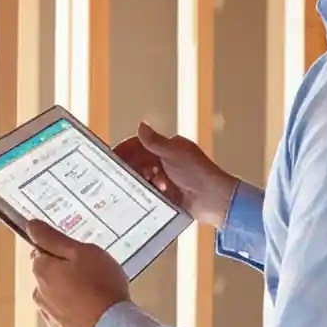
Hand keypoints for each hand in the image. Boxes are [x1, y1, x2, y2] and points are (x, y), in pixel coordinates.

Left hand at [27, 219, 129, 326]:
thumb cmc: (100, 286)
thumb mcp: (81, 251)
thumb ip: (53, 238)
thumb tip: (31, 225)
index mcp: (42, 269)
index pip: (42, 250)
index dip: (62, 249)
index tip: (80, 253)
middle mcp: (39, 292)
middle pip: (49, 272)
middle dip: (66, 270)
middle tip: (92, 271)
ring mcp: (48, 314)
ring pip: (56, 293)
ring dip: (70, 290)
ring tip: (96, 291)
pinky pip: (65, 312)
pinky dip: (75, 308)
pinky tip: (93, 308)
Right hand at [112, 121, 239, 228]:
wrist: (214, 200)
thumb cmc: (198, 173)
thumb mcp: (174, 154)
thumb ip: (155, 142)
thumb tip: (141, 125)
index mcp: (171, 147)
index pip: (142, 144)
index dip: (127, 149)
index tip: (112, 156)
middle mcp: (168, 161)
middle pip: (141, 161)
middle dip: (129, 166)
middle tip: (115, 174)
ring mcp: (167, 178)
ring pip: (143, 177)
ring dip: (138, 179)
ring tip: (131, 184)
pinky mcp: (168, 195)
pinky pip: (149, 192)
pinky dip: (145, 191)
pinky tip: (143, 193)